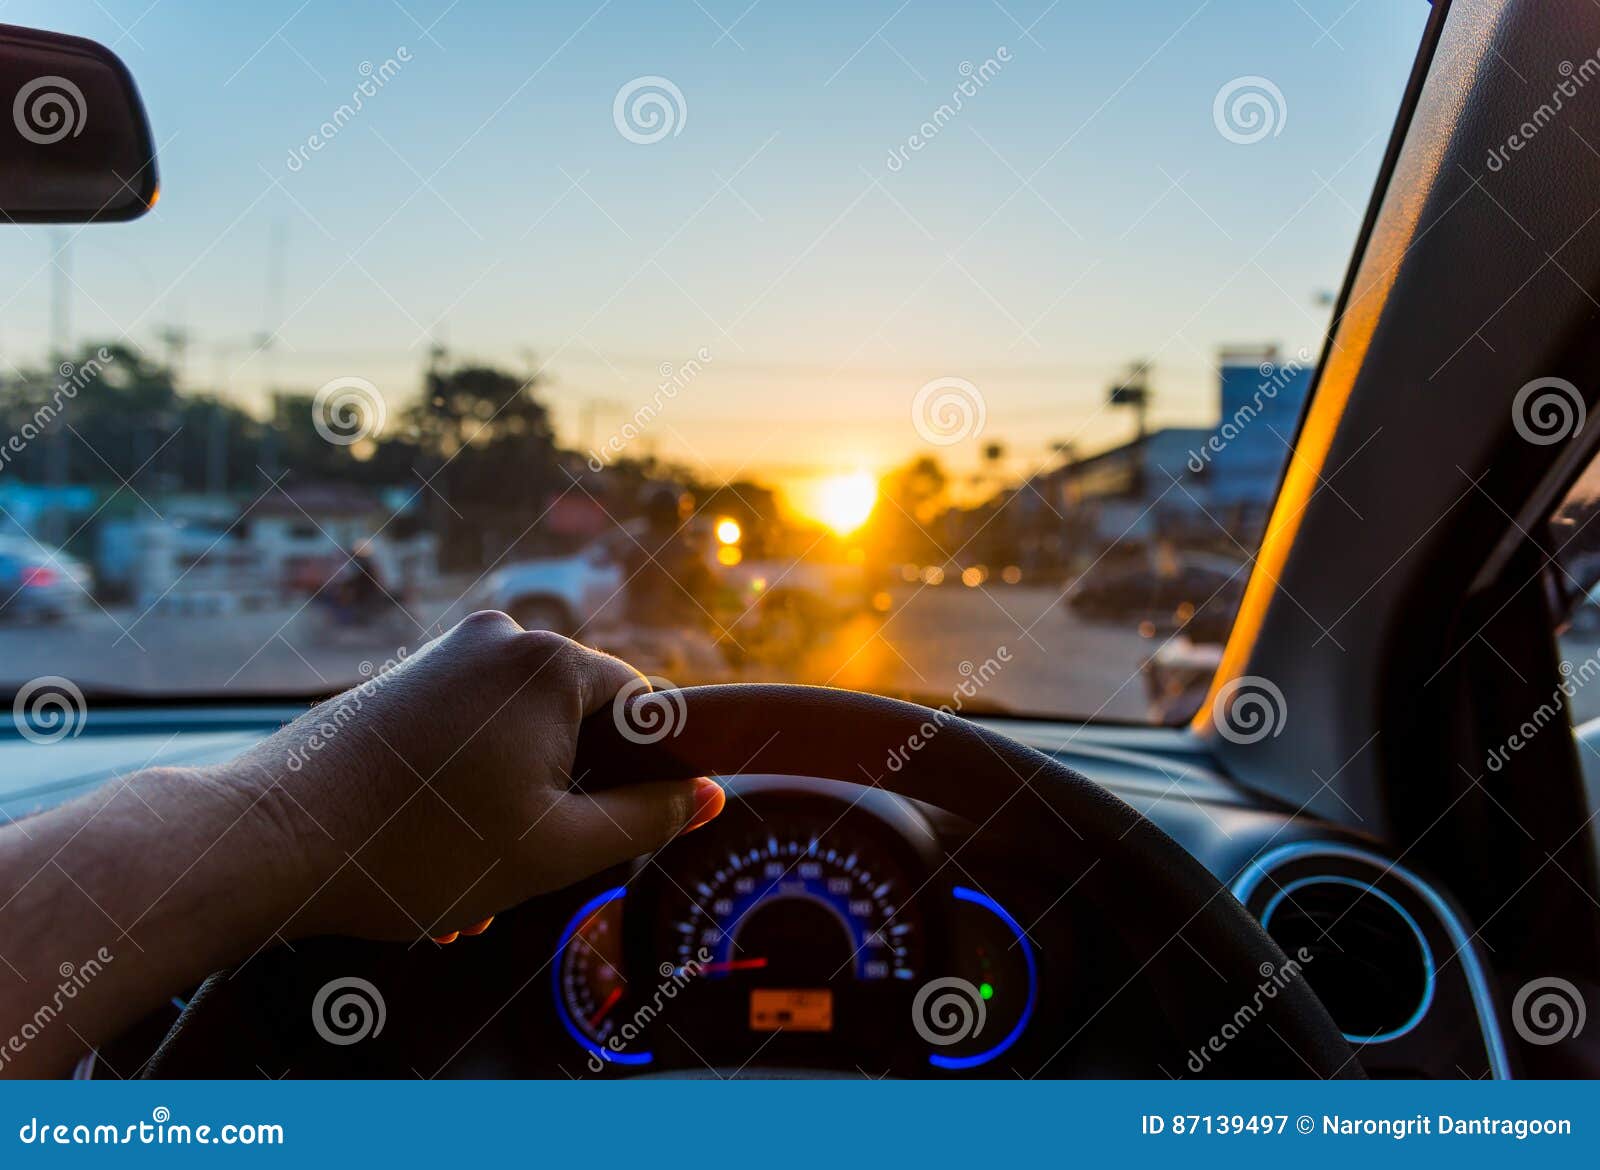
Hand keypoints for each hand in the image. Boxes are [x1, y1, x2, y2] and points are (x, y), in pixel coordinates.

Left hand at [222, 610, 723, 942]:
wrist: (271, 841)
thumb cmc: (415, 848)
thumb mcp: (554, 850)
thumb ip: (646, 818)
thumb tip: (708, 793)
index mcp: (550, 662)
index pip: (644, 708)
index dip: (648, 774)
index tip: (627, 828)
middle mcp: (500, 638)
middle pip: (581, 719)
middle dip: (572, 795)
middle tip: (543, 863)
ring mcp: (445, 654)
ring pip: (522, 732)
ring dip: (519, 800)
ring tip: (481, 874)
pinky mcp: (405, 680)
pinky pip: (472, 729)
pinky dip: (473, 785)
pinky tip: (445, 850)